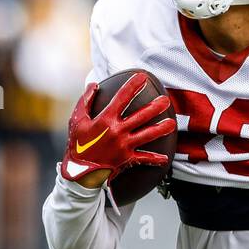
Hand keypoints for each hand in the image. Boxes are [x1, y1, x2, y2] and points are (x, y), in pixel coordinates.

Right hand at [60, 73, 175, 187]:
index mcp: (106, 119)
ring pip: (147, 135)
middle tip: (165, 100)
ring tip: (172, 124)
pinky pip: (143, 159)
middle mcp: (117, 131)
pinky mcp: (126, 159)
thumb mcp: (77, 119)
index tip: (142, 77)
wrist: (79, 171)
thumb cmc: (77, 144)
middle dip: (154, 107)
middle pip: (141, 116)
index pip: (122, 98)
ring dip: (161, 129)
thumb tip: (94, 85)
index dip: (133, 85)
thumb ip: (86, 100)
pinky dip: (155, 159)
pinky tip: (165, 158)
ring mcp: (124, 145)